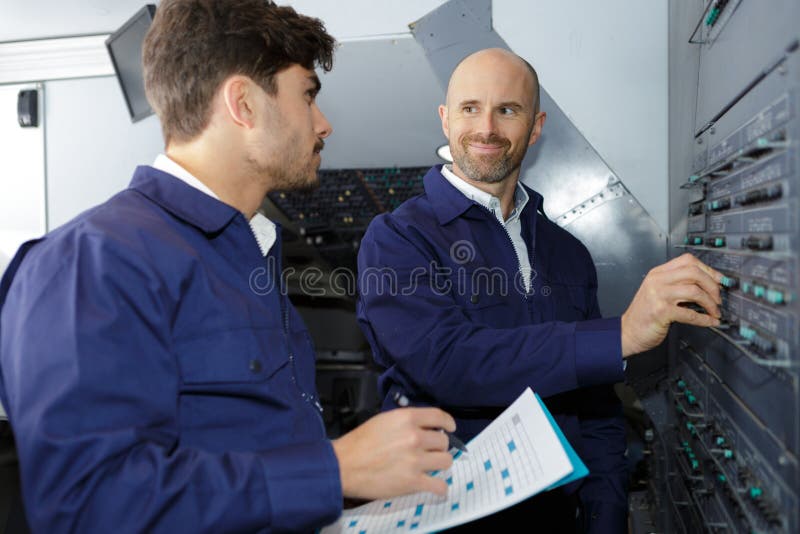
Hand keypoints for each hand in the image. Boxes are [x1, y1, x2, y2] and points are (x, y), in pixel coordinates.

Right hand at [332, 407, 455, 499]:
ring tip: (430, 466)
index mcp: (406, 418)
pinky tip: (434, 486)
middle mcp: (414, 437)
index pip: (439, 416)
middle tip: (429, 451)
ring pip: (446, 461)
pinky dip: (439, 488)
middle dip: (438, 446)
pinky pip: (439, 485)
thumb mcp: (383, 420)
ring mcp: (415, 460)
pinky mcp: (412, 482)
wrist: (343, 466)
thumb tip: (424, 428)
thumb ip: (406, 422)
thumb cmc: (358, 443)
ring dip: (440, 464)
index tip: (450, 428)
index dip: (448, 423)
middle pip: (444, 441)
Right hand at [621, 253, 722, 356]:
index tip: (719, 280)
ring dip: (711, 303)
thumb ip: (676, 284)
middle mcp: (657, 281)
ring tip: (714, 311)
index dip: (708, 269)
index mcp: (657, 273)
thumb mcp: (656, 291)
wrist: (627, 331)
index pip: (688, 261)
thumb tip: (706, 285)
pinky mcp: (661, 312)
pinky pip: (690, 313)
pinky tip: (710, 321)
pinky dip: (704, 319)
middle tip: (718, 298)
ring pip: (695, 291)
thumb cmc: (644, 314)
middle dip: (713, 285)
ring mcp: (658, 295)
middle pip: (694, 272)